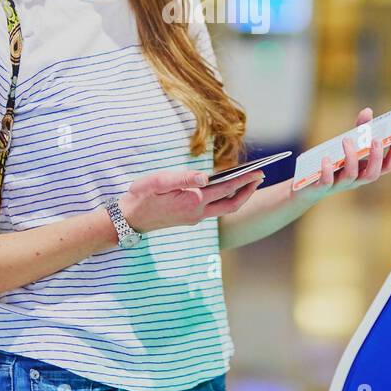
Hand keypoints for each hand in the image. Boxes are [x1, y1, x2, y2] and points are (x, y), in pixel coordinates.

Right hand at [117, 167, 265, 232]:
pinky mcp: (191, 219)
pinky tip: (226, 187)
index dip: (244, 179)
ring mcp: (195, 218)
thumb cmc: (142, 195)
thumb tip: (206, 177)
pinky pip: (215, 209)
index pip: (226, 188)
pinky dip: (226, 198)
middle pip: (232, 202)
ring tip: (249, 181)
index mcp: (193, 200)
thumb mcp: (159, 181)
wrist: (129, 218)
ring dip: (240, 196)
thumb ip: (183, 178)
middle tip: (261, 175)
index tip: (259, 171)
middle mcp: (198, 212)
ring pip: (225, 208)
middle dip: (248, 189)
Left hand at [295, 106, 390, 202]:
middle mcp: (355, 179)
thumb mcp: (347, 144)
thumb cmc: (333, 162)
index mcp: (365, 170)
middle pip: (372, 174)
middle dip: (377, 157)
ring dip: (351, 157)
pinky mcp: (321, 186)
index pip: (386, 167)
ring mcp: (339, 184)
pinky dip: (327, 170)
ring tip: (346, 140)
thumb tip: (368, 110)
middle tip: (376, 139)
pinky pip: (327, 182)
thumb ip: (359, 129)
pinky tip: (326, 158)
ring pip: (351, 176)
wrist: (307, 185)